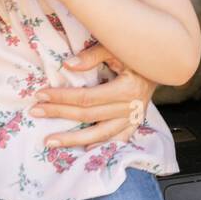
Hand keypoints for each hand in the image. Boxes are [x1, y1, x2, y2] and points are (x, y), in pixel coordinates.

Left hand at [30, 43, 156, 149]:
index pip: (87, 97)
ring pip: (99, 134)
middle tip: (35, 111)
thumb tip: (67, 65)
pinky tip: (84, 150)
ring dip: (72, 139)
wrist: (165, 63)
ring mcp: (133, 118)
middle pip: (88, 116)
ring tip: (49, 141)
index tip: (40, 94)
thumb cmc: (138, 53)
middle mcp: (131, 108)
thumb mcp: (117, 48)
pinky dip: (101, 146)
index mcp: (127, 89)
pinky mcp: (135, 123)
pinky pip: (117, 140)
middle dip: (59, 113)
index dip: (62, 97)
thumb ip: (93, 56)